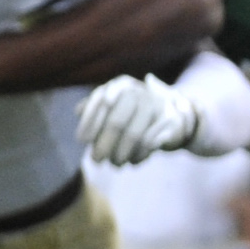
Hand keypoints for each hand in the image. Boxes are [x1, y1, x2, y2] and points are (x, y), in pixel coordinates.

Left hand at [78, 74, 202, 166]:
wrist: (171, 114)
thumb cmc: (130, 112)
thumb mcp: (111, 105)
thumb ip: (93, 106)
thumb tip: (78, 111)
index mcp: (121, 84)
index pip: (99, 103)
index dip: (89, 123)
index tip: (82, 140)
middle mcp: (139, 91)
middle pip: (116, 123)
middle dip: (103, 145)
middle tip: (95, 160)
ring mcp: (156, 105)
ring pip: (134, 135)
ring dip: (121, 154)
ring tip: (114, 164)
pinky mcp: (170, 121)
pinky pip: (150, 143)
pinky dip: (138, 155)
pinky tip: (132, 162)